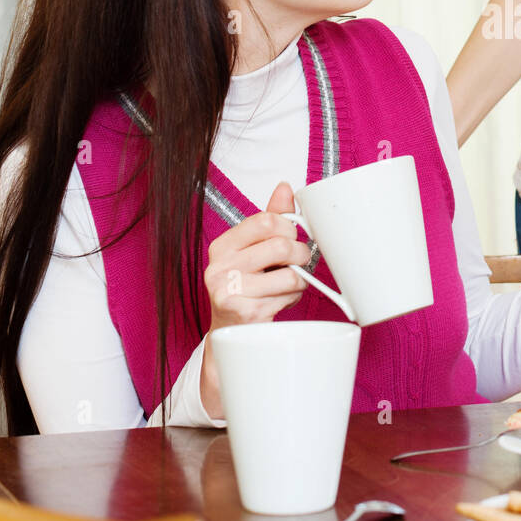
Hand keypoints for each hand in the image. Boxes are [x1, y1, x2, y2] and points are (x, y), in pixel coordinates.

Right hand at [199, 181, 311, 416]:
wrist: (229, 333)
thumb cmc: (246, 286)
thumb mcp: (254, 249)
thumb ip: (270, 219)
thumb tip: (284, 187)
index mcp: (222, 245)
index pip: (267, 220)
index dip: (289, 229)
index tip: (291, 238)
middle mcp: (219, 267)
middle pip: (282, 247)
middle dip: (301, 255)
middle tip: (300, 262)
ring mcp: (228, 291)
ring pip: (290, 275)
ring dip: (299, 281)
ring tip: (289, 284)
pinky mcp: (243, 313)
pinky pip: (286, 298)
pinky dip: (292, 299)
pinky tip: (280, 300)